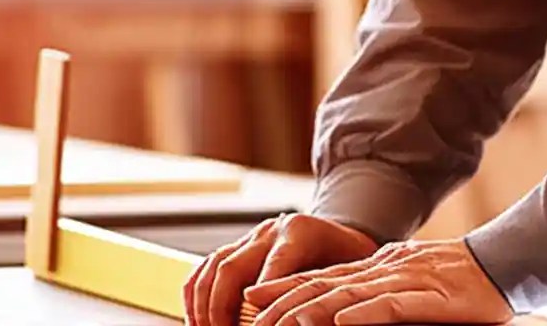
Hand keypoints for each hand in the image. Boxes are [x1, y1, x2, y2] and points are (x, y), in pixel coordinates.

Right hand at [182, 213, 378, 325]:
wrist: (344, 231)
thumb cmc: (350, 258)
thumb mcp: (348, 273)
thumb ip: (323, 294)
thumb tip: (304, 319)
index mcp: (300, 233)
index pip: (274, 270)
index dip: (262, 305)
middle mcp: (270, 231)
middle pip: (231, 268)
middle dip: (220, 310)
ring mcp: (251, 236)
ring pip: (213, 266)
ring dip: (203, 305)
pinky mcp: (239, 245)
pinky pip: (206, 266)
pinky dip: (196, 293)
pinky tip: (197, 317)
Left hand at [243, 238, 512, 325]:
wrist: (504, 263)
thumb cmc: (457, 281)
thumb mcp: (407, 284)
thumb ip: (376, 296)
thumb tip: (340, 312)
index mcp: (376, 269)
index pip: (321, 278)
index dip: (284, 289)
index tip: (250, 300)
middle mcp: (383, 271)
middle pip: (325, 286)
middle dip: (285, 305)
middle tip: (251, 319)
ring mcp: (405, 282)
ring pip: (349, 296)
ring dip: (311, 311)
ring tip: (280, 324)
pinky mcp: (430, 298)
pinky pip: (392, 306)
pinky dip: (364, 314)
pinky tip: (340, 322)